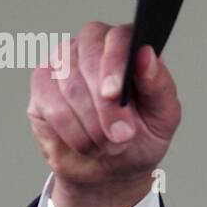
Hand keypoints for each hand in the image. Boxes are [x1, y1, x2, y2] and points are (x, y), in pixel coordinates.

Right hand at [26, 21, 181, 206]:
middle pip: (89, 58)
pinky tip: (87, 144)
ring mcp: (64, 62)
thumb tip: (145, 55)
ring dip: (92, 124)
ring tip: (109, 144)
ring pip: (69, 85)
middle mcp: (94, 46)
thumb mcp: (164, 117)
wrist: (113, 170)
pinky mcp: (42, 85)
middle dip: (106, 105)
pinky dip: (73, 132)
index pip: (119, 36)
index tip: (115, 93)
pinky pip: (51, 104)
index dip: (115, 63)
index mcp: (129, 46)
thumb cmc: (141, 137)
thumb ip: (159, 84)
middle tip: (121, 135)